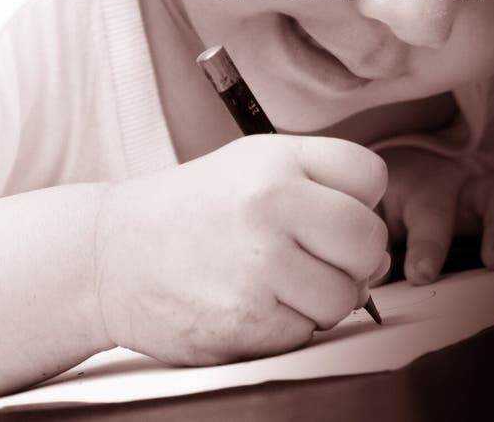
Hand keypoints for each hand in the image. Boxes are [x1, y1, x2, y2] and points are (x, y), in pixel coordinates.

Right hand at [94, 136, 388, 364]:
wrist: (113, 254)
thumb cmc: (195, 207)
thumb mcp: (253, 163)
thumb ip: (323, 185)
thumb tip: (380, 253)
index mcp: (278, 160)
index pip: (371, 176)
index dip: (360, 199)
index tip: (331, 210)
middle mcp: (271, 205)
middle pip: (370, 241)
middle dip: (356, 257)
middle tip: (320, 256)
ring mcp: (258, 266)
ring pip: (346, 297)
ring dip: (324, 297)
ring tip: (282, 279)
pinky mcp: (245, 321)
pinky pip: (307, 333)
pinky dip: (290, 325)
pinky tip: (256, 301)